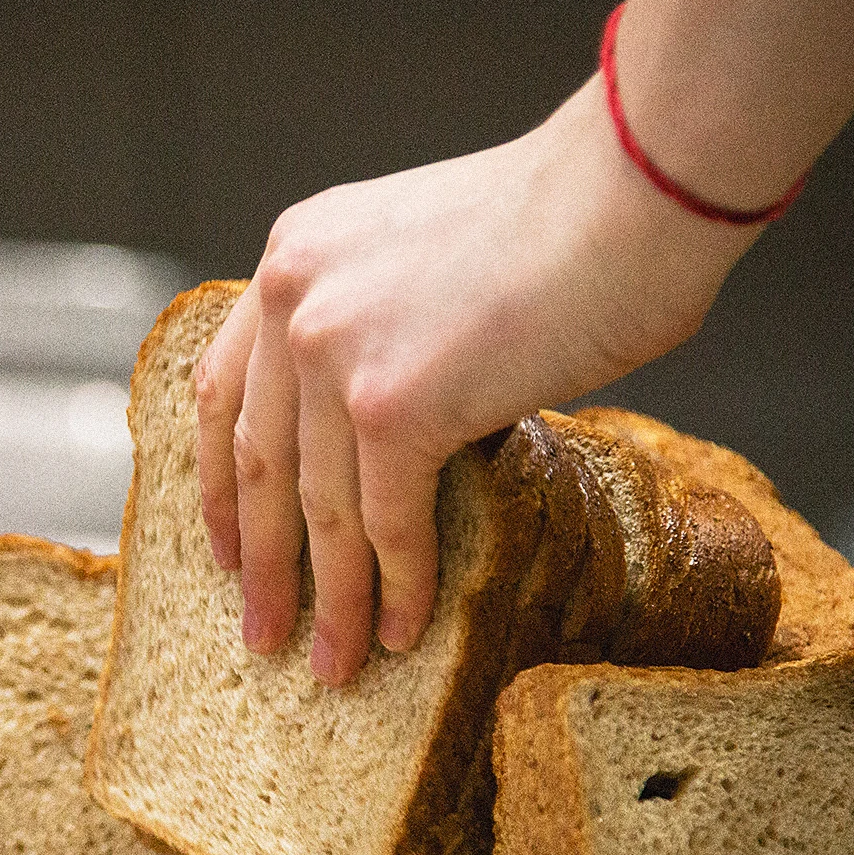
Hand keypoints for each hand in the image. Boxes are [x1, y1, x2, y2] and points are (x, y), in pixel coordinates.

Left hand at [194, 76, 760, 685]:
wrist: (634, 190)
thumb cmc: (568, 219)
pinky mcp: (395, 404)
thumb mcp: (422, 255)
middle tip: (262, 634)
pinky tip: (401, 632)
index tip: (221, 547)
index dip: (219, 482)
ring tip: (330, 664)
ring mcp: (335, 352)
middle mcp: (293, 300)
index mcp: (293, 257)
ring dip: (329, 599)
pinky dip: (396, 586)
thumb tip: (387, 430)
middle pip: (257, 463)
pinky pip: (388, 521)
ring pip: (319, 509)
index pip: (226, 390)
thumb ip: (380, 325)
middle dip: (259, 564)